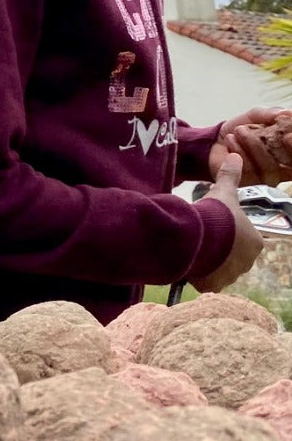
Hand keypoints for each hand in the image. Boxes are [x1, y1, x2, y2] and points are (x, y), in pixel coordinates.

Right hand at [191, 152, 264, 293]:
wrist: (200, 237)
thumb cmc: (218, 215)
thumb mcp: (224, 193)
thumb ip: (229, 176)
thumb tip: (236, 155)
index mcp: (255, 242)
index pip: (242, 239)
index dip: (227, 233)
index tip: (213, 227)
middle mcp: (247, 262)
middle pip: (231, 257)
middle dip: (218, 251)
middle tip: (201, 238)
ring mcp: (230, 276)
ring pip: (217, 270)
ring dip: (207, 263)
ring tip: (191, 250)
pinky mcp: (212, 286)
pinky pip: (204, 281)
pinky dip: (196, 275)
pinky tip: (186, 262)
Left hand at [212, 107, 290, 184]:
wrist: (214, 142)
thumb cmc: (240, 130)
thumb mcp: (254, 117)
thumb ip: (269, 114)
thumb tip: (287, 113)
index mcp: (286, 151)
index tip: (288, 136)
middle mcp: (281, 167)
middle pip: (289, 164)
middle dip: (277, 146)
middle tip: (260, 132)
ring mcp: (266, 178)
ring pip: (269, 167)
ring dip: (253, 145)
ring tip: (240, 130)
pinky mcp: (250, 184)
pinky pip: (249, 172)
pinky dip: (239, 152)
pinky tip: (231, 141)